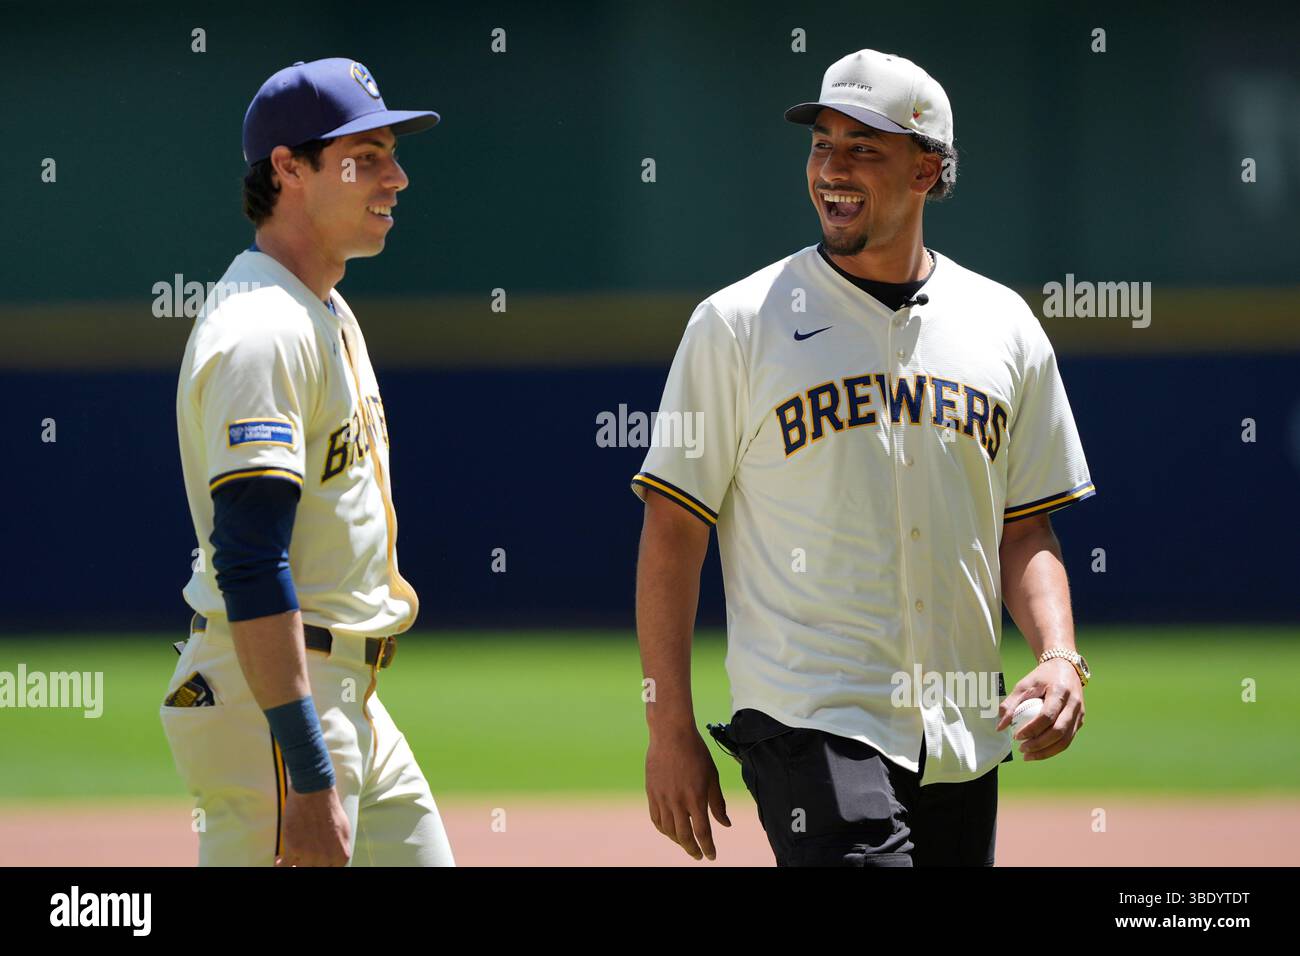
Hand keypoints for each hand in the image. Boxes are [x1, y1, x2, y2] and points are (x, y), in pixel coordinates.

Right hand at [275, 786, 351, 866]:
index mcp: (342, 854)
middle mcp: (327, 858)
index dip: (321, 867)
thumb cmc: (329, 807)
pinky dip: (280, 864)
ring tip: (290, 860)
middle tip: (300, 861)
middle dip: (306, 866)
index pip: (332, 870)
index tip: (314, 864)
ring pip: (299, 869)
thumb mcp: (343, 830)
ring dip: (293, 865)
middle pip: (316, 870)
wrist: (314, 792)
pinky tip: (279, 859)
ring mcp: (310, 856)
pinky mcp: (294, 850)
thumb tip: (332, 858)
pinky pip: (284, 866)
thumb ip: (339, 848)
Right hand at [645, 724, 730, 859]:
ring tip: (686, 843)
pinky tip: (669, 831)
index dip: (708, 848)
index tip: (712, 856)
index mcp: (696, 798)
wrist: (671, 734)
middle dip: (693, 850)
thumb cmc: (696, 753)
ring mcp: (662, 797)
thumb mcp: (712, 777)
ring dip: (678, 841)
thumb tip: (725, 824)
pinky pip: (655, 819)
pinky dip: (663, 829)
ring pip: (668, 830)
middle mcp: (677, 801)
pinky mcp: (651, 792)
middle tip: (698, 855)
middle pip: (684, 836)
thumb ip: (718, 803)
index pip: (703, 832)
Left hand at [995, 659, 1084, 761]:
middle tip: (1021, 749)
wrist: (1066, 668)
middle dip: (1039, 744)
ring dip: (1046, 751)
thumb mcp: (1024, 685)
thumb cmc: (1042, 677)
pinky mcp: (1080, 720)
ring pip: (1066, 740)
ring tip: (1028, 756)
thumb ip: (1010, 704)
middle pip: (1059, 731)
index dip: (1031, 729)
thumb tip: (1000, 727)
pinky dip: (1053, 748)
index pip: (1047, 716)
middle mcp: (1074, 703)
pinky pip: (1068, 739)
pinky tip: (1039, 751)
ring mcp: (1080, 713)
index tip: (1016, 736)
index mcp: (1060, 691)